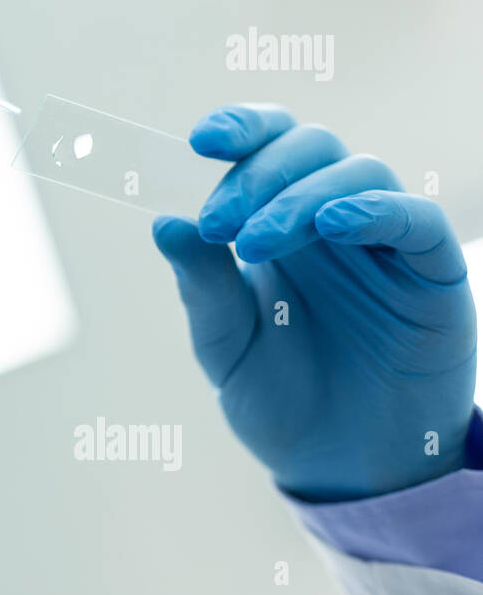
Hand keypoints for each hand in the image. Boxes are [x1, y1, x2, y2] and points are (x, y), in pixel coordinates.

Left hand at [152, 103, 476, 501]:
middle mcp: (331, 220)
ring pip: (358, 171)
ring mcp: (383, 242)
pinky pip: (416, 219)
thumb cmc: (280, 399)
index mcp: (277, 223)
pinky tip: (335, 224)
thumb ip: (201, 285)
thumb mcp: (226, 345)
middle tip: (219, 222)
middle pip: (309, 146)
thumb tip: (163, 222)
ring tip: (256, 242)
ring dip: (300, 196)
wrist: (340, 467)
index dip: (239, 128)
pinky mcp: (432, 273)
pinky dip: (376, 208)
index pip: (266, 146)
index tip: (197, 140)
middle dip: (257, 172)